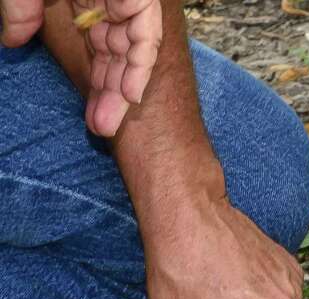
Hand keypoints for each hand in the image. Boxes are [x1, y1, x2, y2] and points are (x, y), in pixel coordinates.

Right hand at [0, 0, 161, 135]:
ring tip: (105, 125)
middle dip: (110, 95)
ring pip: (136, 54)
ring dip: (123, 91)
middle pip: (120, 59)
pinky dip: (140, 65)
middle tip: (99, 128)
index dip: (98, 83)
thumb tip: (11, 41)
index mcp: (92, 1)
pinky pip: (147, 36)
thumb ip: (21, 11)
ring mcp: (131, 2)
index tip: (90, 115)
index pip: (102, 50)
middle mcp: (115, 5)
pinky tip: (128, 96)